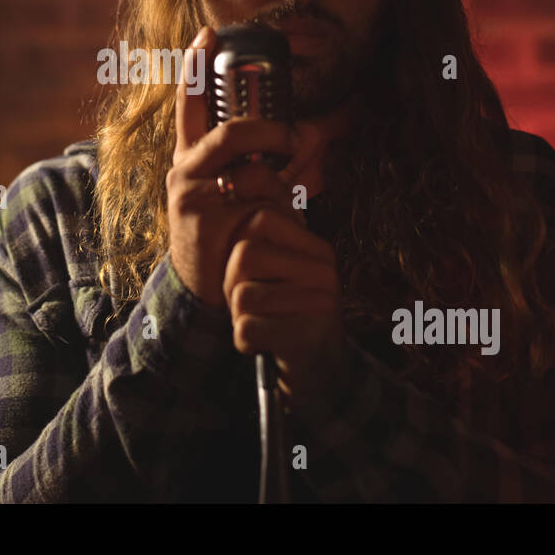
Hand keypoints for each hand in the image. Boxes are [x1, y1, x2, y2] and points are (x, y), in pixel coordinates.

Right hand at [167, 26, 320, 310]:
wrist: (202, 290)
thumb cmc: (227, 232)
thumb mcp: (248, 192)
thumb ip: (282, 162)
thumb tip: (325, 132)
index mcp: (191, 155)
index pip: (189, 103)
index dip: (196, 67)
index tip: (209, 33)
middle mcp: (185, 170)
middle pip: (229, 134)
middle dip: (269, 133)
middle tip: (293, 140)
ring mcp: (190, 196)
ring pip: (249, 173)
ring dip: (280, 186)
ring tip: (290, 199)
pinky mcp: (203, 222)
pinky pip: (254, 207)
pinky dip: (277, 214)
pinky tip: (279, 226)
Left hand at [224, 205, 345, 409]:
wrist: (318, 372)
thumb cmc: (285, 314)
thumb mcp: (277, 270)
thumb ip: (260, 238)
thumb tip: (230, 183)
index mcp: (317, 248)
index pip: (258, 218)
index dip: (238, 248)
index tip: (251, 273)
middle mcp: (324, 270)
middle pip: (244, 255)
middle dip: (234, 284)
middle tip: (255, 304)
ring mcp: (319, 304)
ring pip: (242, 295)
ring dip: (241, 316)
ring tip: (266, 322)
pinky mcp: (305, 338)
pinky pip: (246, 330)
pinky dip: (246, 341)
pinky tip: (267, 344)